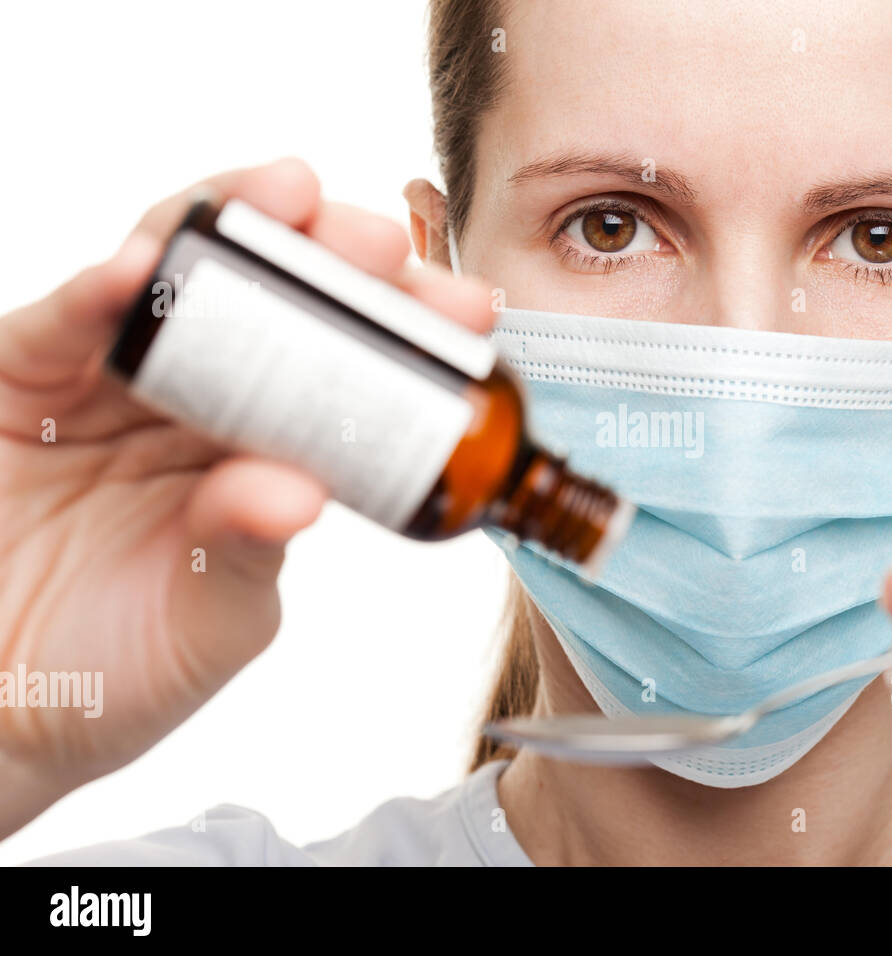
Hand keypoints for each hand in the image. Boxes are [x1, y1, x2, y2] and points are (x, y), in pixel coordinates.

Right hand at [0, 158, 494, 836]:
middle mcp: (199, 399)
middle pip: (276, 300)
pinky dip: (102, 288)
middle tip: (384, 239)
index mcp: (265, 448)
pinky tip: (145, 262)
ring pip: (179, 277)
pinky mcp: (24, 377)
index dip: (405, 331)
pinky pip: (62, 320)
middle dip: (334, 257)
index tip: (469, 309)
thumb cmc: (119, 669)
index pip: (347, 370)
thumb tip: (296, 493)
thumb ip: (249, 553)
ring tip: (290, 196)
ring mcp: (114, 380)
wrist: (2, 707)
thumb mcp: (210, 622)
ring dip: (233, 229)